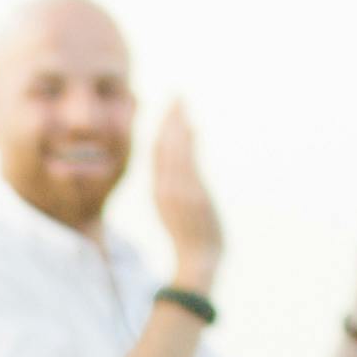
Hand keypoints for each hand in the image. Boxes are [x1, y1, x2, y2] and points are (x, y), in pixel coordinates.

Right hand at [149, 100, 222, 295]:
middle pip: (163, 145)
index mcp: (160, 191)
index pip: (158, 153)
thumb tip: (188, 170)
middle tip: (178, 95)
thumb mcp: (183, 211)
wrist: (197, 261)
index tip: (170, 111)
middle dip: (170, 118)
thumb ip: (184, 189)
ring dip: (178, 124)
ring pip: (173, 150)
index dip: (162, 129)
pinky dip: (187, 142)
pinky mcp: (190, 195)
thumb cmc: (192, 240)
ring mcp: (177, 190)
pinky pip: (185, 162)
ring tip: (182, 101)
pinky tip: (191, 126)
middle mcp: (165, 188)